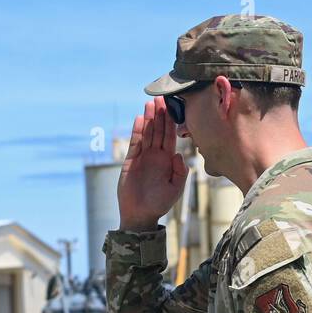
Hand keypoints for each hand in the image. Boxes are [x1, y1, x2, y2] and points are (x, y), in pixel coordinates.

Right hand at [117, 97, 188, 230]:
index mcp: (168, 160)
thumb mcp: (175, 189)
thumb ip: (180, 173)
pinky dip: (138, 131)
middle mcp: (156, 155)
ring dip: (149, 118)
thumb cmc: (159, 203)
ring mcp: (143, 157)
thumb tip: (178, 155)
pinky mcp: (131, 160)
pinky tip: (140, 119)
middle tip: (161, 98)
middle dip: (160, 114)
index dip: (172, 122)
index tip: (173, 107)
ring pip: (147, 133)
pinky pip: (135, 143)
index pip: (171, 136)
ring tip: (150, 103)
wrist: (140, 214)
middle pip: (159, 130)